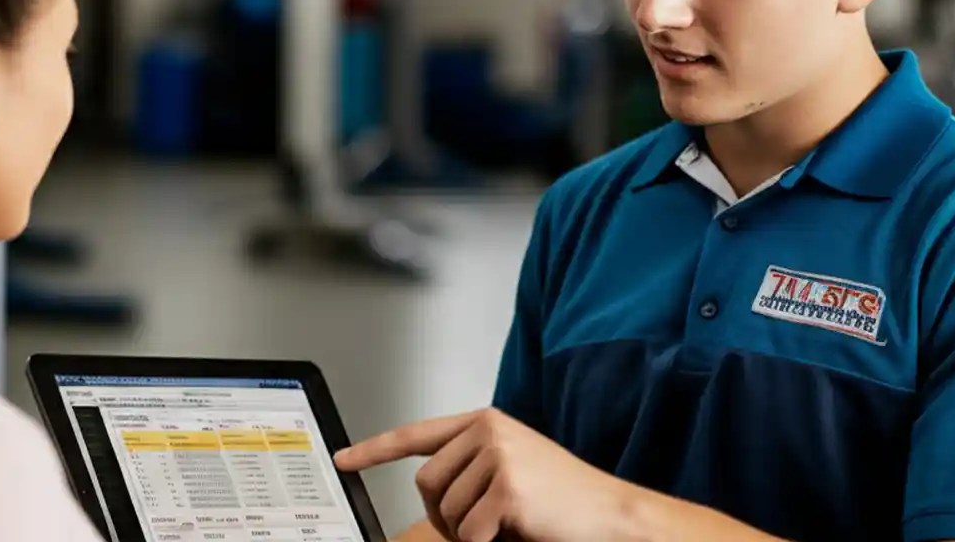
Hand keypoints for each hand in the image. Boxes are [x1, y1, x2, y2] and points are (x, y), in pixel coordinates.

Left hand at [334, 408, 627, 541]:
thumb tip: (431, 496)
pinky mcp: (507, 487)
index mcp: (486, 423)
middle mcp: (489, 431)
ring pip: (447, 511)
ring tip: (509, 525)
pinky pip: (470, 534)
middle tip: (481, 528)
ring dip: (471, 533)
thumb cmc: (561, 501)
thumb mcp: (511, 471)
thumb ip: (471, 470)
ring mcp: (498, 456)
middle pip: (426, 483)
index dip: (374, 450)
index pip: (417, 434)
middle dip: (444, 516)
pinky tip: (518, 531)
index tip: (343, 460)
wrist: (611, 515)